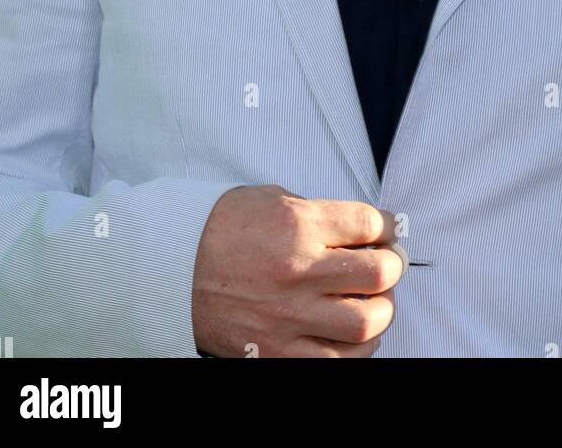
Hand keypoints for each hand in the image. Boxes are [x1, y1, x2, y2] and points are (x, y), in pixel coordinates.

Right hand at [191, 184, 403, 356]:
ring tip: (373, 303)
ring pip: (365, 324)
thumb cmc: (218, 228)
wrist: (169, 267)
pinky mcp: (274, 352)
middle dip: (392, 267)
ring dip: (380, 312)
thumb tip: (359, 231)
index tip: (387, 231)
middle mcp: (298, 271)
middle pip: (378, 274)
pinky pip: (334, 362)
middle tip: (386, 265)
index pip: (370, 225)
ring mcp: (288, 316)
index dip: (388, 227)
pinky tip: (351, 336)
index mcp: (298, 225)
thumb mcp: (271, 200)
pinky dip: (354, 351)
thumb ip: (317, 214)